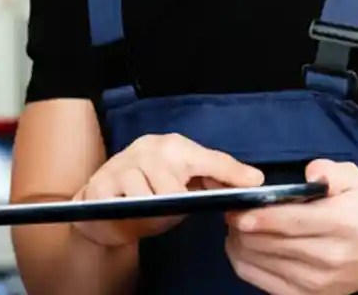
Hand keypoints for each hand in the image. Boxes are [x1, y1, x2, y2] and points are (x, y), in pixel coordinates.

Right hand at [72, 133, 264, 247]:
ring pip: (151, 196)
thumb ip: (213, 182)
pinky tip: (129, 210)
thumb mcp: (184, 187)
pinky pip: (126, 203)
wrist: (103, 207)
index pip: (207, 157)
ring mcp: (122, 164)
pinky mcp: (102, 183)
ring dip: (153, 209)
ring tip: (147, 209)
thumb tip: (253, 181)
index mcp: (171, 145)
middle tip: (172, 206)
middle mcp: (147, 148)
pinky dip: (132, 212)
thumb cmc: (150, 194)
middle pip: (176, 185)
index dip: (231, 171)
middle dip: (177, 202)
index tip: (255, 182)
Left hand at [223, 159, 357, 293]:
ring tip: (237, 228)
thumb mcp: (355, 180)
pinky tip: (245, 247)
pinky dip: (245, 263)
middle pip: (270, 244)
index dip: (259, 218)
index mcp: (341, 224)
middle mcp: (329, 257)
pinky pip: (261, 282)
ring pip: (261, 263)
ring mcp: (319, 283)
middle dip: (242, 228)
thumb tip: (310, 173)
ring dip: (240, 244)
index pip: (290, 222)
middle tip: (232, 212)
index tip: (235, 210)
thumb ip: (331, 170)